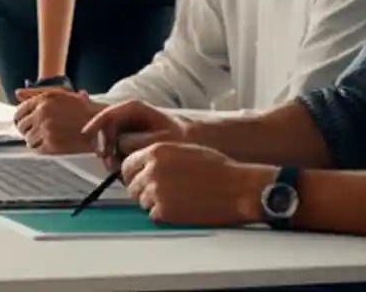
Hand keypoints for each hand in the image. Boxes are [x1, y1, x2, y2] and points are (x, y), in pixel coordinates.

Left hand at [13, 88, 105, 153]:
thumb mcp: (60, 93)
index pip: (19, 112)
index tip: (26, 123)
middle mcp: (42, 113)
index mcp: (43, 100)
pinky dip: (42, 149)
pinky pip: (37, 149)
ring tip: (47, 138)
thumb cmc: (82, 108)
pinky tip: (52, 144)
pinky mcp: (52, 144)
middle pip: (21, 126)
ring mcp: (46, 130)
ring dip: (35, 140)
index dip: (21, 119)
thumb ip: (36, 92)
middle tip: (37, 132)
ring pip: (28, 139)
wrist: (101, 125)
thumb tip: (16, 94)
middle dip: (28, 129)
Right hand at [82, 100, 190, 170]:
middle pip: (104, 129)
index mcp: (133, 108)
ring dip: (110, 156)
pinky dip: (117, 159)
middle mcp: (127, 115)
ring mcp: (127, 127)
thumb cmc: (180, 137)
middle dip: (104, 147)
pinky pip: (116, 148)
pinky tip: (123, 170)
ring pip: (109, 141)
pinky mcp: (130, 139)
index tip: (87, 137)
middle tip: (110, 165)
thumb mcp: (159, 139)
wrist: (194, 140)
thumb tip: (117, 145)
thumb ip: (136, 141)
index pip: (107, 114)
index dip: (95, 125)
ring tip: (118, 170)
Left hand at [121, 142, 272, 225]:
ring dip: (155, 203)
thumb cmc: (218, 168)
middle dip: (142, 191)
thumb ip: (160, 156)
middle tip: (161, 194)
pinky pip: (153, 216)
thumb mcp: (184, 149)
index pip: (127, 165)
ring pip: (142, 202)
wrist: (238, 188)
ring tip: (178, 200)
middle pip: (131, 185)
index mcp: (156, 151)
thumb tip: (144, 166)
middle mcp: (152, 170)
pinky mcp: (164, 211)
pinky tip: (182, 209)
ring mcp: (156, 191)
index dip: (133, 174)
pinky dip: (164, 216)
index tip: (139, 180)